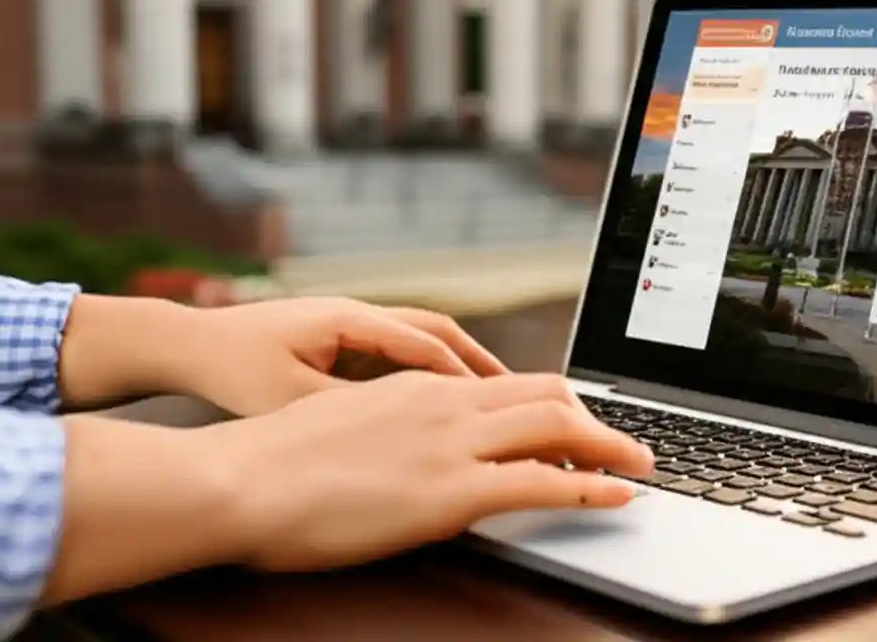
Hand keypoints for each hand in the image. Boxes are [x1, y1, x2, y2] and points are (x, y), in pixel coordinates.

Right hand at [44, 371, 650, 604]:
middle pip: (547, 393)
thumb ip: (388, 428)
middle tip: (625, 439)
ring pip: (557, 426)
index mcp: (418, 387)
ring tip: (640, 461)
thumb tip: (408, 448)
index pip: (507, 382)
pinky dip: (592, 485)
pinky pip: (542, 482)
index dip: (554, 401)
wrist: (235, 481)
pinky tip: (619, 492)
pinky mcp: (449, 492)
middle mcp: (444, 403)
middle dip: (596, 415)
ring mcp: (450, 445)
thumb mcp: (341, 427)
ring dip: (609, 444)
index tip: (577, 420)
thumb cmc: (271, 465)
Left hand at [58, 294, 508, 414]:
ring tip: (488, 398)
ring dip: (453, 366)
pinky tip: (434, 406)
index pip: (425, 344)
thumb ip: (348, 408)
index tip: (499, 403)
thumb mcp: (289, 397)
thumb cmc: (229, 369)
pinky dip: (423, 375)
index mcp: (348, 320)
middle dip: (478, 361)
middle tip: (518, 391)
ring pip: (418, 340)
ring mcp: (347, 325)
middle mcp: (355, 314)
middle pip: (435, 331)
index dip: (465, 376)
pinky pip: (394, 354)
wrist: (183, 344)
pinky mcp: (337, 342)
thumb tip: (403, 425)